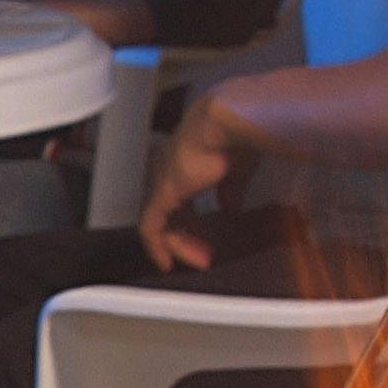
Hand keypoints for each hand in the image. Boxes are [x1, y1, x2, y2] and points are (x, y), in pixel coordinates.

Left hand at [138, 92, 252, 269]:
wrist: (226, 125)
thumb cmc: (235, 139)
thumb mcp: (236, 172)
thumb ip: (230, 190)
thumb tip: (231, 206)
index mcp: (186, 165)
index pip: (183, 200)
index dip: (192, 223)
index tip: (206, 240)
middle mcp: (169, 172)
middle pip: (171, 213)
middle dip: (187, 236)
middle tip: (206, 255)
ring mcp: (162, 182)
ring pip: (161, 223)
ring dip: (180, 244)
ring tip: (200, 259)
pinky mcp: (161, 192)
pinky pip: (151, 227)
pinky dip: (157, 247)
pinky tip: (167, 262)